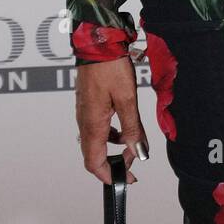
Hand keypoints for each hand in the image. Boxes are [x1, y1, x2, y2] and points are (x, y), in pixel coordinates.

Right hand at [75, 54, 149, 184]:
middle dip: (113, 163)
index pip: (94, 163)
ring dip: (112, 147)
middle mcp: (84, 121)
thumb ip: (133, 128)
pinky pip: (96, 126)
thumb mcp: (127, 99)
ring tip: (132, 142)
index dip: (109, 176)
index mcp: (93, 125)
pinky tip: (123, 125)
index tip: (125, 180)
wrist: (98, 44)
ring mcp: (84, 112)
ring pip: (95, 140)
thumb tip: (139, 152)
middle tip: (133, 162)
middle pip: (93, 155)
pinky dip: (110, 133)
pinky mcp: (88, 103)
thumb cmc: (110, 68)